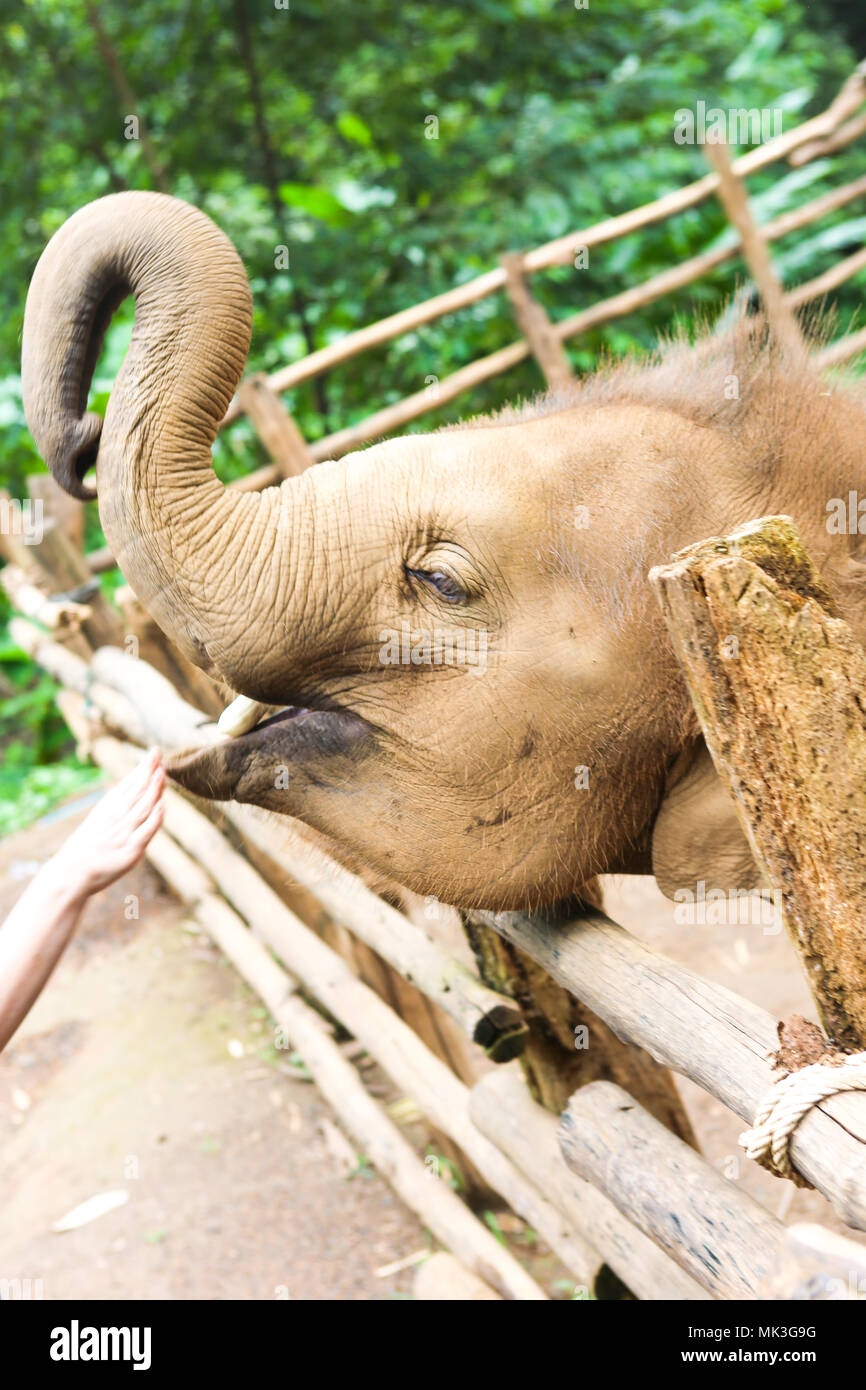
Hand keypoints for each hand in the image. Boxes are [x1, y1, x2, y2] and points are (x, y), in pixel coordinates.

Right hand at [49, 748, 165, 899]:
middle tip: (158, 754)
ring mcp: (124, 833)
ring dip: (154, 788)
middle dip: (149, 771)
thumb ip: (118, 806)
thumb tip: (136, 789)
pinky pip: (146, 831)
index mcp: (108, 808)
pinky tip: (162, 804)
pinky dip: (155, 817)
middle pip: (137, 790)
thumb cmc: (87, 847)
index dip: (143, 766)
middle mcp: (116, 817)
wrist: (72, 873)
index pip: (130, 783)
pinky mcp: (131, 850)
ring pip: (143, 807)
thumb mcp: (99, 819)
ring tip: (162, 772)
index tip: (154, 751)